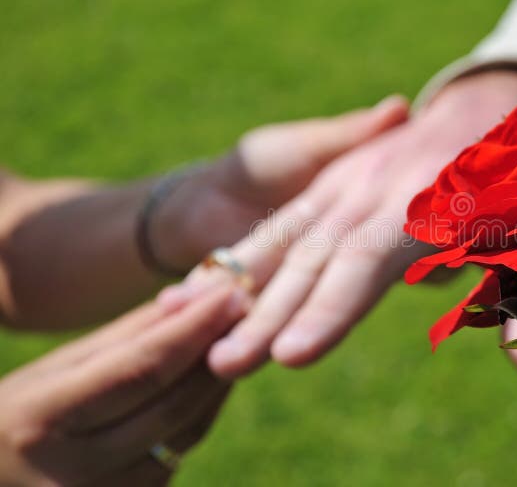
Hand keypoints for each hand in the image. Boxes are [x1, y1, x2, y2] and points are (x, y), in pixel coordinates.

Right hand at [0, 280, 247, 485]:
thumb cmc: (15, 417)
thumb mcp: (53, 370)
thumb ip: (125, 338)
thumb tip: (195, 298)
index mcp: (42, 421)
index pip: (140, 369)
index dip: (194, 329)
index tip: (232, 292)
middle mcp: (69, 472)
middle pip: (174, 406)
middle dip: (218, 352)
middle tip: (249, 308)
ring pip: (187, 435)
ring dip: (217, 384)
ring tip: (237, 338)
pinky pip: (179, 457)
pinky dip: (199, 416)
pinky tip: (211, 383)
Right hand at [163, 70, 516, 377]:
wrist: (489, 104)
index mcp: (428, 202)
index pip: (371, 262)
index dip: (333, 308)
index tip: (292, 354)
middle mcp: (376, 188)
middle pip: (316, 257)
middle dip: (270, 314)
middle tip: (225, 365)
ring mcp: (346, 180)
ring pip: (288, 241)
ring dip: (245, 292)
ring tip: (204, 340)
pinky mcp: (328, 182)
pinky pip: (278, 226)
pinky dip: (239, 261)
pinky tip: (196, 296)